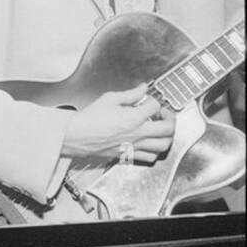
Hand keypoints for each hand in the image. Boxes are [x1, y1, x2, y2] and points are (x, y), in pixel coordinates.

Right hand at [61, 84, 176, 162]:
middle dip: (170, 119)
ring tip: (161, 130)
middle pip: (168, 128)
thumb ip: (130, 94)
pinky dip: (155, 151)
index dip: (154, 101)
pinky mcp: (128, 156)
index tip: (148, 101)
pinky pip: (151, 158)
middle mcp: (137, 134)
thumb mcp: (109, 99)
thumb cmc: (88, 119)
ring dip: (167, 136)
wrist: (76, 136)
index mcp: (134, 117)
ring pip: (164, 145)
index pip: (156, 106)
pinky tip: (150, 144)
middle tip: (164, 115)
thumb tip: (143, 88)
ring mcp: (134, 146)